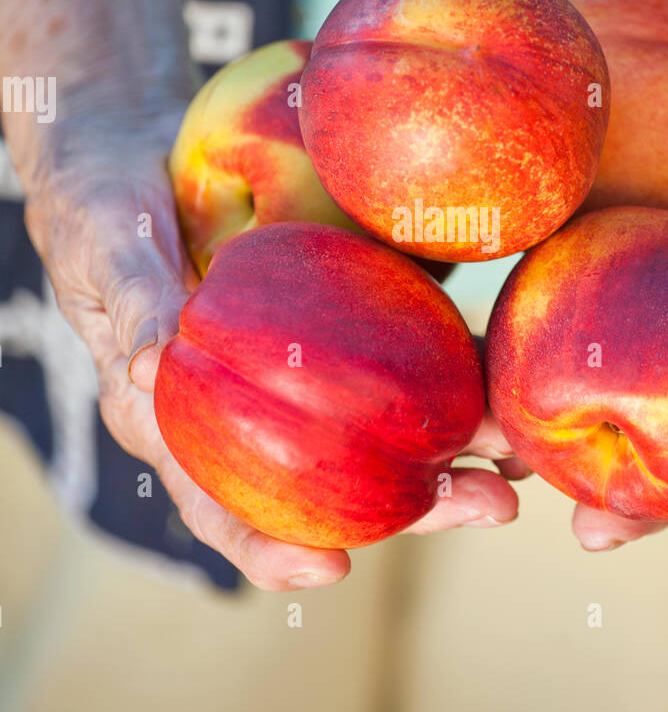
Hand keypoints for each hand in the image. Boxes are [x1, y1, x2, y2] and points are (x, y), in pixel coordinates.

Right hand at [24, 109, 518, 588]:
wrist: (134, 143)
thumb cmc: (101, 204)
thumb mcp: (105, 243)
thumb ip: (132, 298)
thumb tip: (148, 365)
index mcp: (175, 420)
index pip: (216, 505)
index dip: (266, 547)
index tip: (329, 567)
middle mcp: (244, 412)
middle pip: (325, 484)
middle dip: (412, 509)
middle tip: (488, 506)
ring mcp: (296, 373)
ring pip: (376, 432)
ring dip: (453, 449)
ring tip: (522, 460)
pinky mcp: (335, 322)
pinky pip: (394, 357)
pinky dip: (450, 369)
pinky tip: (501, 371)